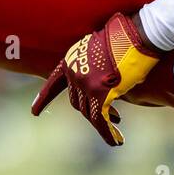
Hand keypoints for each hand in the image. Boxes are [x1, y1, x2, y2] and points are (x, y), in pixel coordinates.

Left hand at [31, 12, 162, 145]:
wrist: (139, 33)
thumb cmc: (127, 36)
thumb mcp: (103, 47)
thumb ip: (96, 63)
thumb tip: (103, 78)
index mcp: (72, 59)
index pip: (54, 83)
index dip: (44, 98)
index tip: (34, 112)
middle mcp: (74, 72)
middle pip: (78, 101)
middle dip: (93, 111)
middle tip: (113, 118)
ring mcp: (85, 83)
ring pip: (89, 112)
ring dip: (103, 124)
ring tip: (116, 134)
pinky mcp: (100, 93)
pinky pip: (101, 119)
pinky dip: (107, 132)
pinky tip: (116, 141)